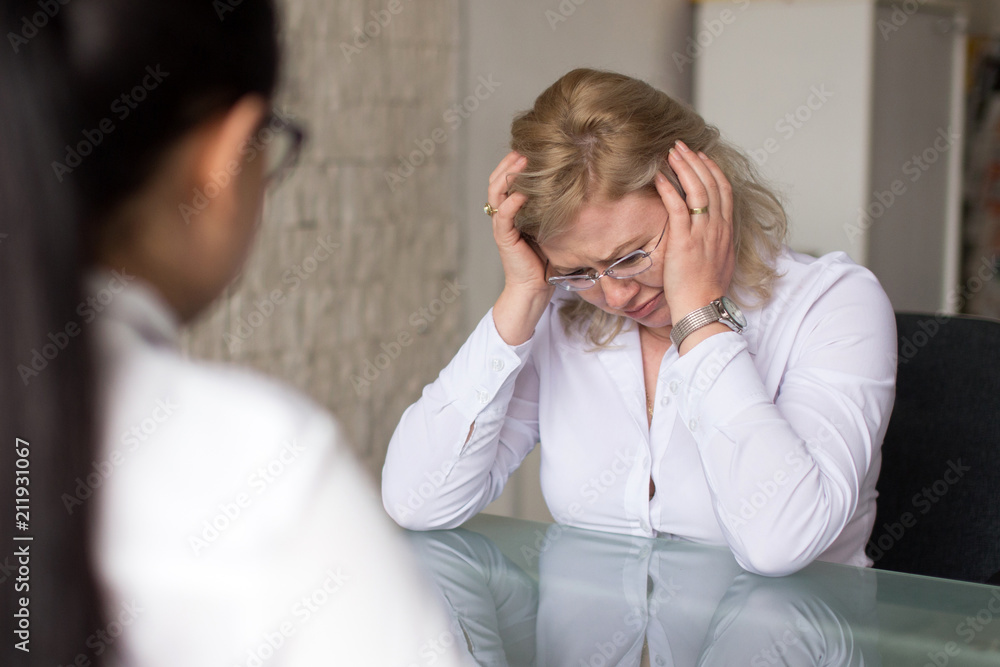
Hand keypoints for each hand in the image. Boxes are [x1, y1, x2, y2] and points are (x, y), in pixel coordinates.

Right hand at [487, 151, 550, 293]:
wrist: (535, 288)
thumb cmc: (547, 259)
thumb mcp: (552, 226)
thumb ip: (555, 207)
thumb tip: (581, 184)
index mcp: (512, 210)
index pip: (505, 179)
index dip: (513, 162)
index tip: (530, 147)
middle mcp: (503, 215)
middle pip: (496, 181)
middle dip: (508, 162)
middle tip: (523, 148)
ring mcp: (501, 226)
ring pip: (495, 193)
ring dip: (508, 175)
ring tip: (521, 161)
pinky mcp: (504, 237)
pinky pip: (504, 215)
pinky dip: (512, 202)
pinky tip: (523, 192)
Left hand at [654, 140, 735, 322]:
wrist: (703, 309)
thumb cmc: (705, 291)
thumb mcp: (717, 261)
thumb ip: (713, 242)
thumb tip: (706, 235)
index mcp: (727, 231)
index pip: (724, 191)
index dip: (712, 170)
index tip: (701, 157)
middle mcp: (718, 228)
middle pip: (712, 183)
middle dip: (696, 161)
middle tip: (682, 146)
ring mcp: (703, 233)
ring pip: (697, 190)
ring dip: (683, 167)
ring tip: (671, 152)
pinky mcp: (685, 241)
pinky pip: (678, 208)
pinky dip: (669, 189)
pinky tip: (660, 176)